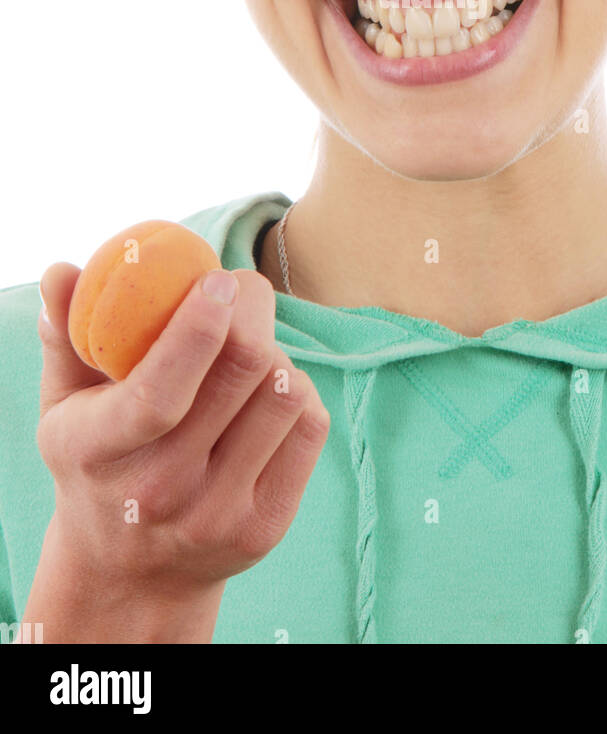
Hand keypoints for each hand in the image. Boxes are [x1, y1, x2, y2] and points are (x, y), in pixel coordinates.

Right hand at [32, 260, 328, 608]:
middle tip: (241, 289)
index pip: (160, 391)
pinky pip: (309, 425)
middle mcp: (160, 490)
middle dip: (251, 308)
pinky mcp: (264, 529)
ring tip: (247, 352)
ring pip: (283, 392)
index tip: (217, 280)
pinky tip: (265, 393)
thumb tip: (61, 269)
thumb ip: (66, 335)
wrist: (130, 573)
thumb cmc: (98, 462)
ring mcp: (216, 515)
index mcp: (99, 451)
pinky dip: (296, 390)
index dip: (198, 327)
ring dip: (275, 351)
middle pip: (241, 371)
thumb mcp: (64, 405)